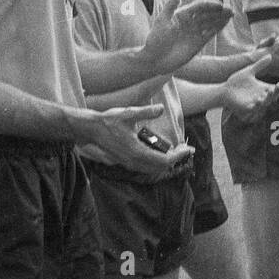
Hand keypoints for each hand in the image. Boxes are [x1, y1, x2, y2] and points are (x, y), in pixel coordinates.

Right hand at [76, 104, 193, 177]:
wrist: (90, 129)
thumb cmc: (108, 121)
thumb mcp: (128, 113)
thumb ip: (146, 112)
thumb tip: (160, 109)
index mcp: (137, 151)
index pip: (164, 160)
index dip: (178, 156)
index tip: (188, 149)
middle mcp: (134, 161)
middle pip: (161, 167)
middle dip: (175, 159)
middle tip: (185, 149)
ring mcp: (129, 163)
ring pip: (153, 169)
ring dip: (166, 162)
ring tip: (176, 151)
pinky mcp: (125, 162)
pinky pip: (145, 167)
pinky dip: (156, 162)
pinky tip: (160, 152)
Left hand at [144, 0, 232, 74]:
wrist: (155, 60)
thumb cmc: (155, 40)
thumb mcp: (162, 20)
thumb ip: (171, 5)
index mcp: (181, 14)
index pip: (198, 6)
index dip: (209, 4)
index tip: (219, 4)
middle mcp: (190, 22)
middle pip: (207, 13)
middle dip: (218, 10)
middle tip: (230, 8)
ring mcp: (195, 32)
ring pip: (211, 22)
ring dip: (221, 17)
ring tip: (232, 13)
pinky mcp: (199, 42)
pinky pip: (211, 33)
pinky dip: (219, 27)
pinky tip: (226, 22)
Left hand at [224, 54, 278, 117]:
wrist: (225, 89)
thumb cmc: (237, 81)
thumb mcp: (249, 71)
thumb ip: (260, 65)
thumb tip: (270, 55)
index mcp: (262, 88)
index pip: (275, 89)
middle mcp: (261, 96)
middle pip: (272, 96)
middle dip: (277, 92)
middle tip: (278, 86)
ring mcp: (254, 103)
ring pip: (265, 102)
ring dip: (269, 98)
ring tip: (270, 91)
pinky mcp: (247, 107)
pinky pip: (254, 107)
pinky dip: (258, 104)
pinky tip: (259, 99)